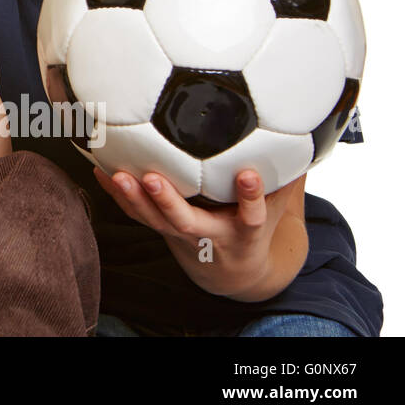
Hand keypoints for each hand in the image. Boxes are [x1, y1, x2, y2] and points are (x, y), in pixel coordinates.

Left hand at [95, 166, 305, 300]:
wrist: (233, 273)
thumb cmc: (254, 227)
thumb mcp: (278, 209)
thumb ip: (287, 176)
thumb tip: (306, 131)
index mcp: (244, 230)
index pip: (253, 214)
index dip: (252, 197)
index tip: (250, 175)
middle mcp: (210, 235)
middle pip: (187, 222)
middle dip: (169, 202)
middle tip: (153, 179)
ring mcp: (181, 234)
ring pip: (154, 221)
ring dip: (133, 199)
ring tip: (117, 175)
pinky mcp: (161, 230)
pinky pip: (136, 214)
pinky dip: (117, 195)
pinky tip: (99, 170)